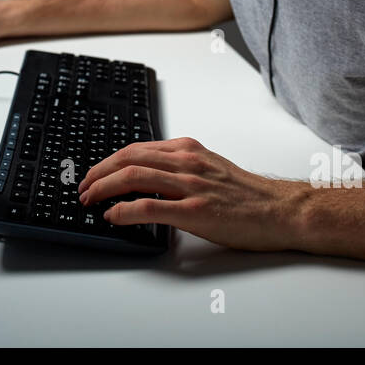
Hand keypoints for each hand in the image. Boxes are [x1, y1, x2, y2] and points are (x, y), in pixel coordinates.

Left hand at [76, 137, 303, 250]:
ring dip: (103, 188)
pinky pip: (150, 207)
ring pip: (133, 177)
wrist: (281, 209)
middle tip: (83, 187)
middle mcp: (186, 162)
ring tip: (89, 200)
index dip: (109, 161)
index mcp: (188, 150)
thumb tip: (147, 177)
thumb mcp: (210, 167)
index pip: (136, 149)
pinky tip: (113, 216)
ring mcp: (190, 186)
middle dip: (98, 172)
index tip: (95, 173)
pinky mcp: (196, 211)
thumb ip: (180, 167)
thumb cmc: (248, 194)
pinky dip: (125, 210)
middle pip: (128, 158)